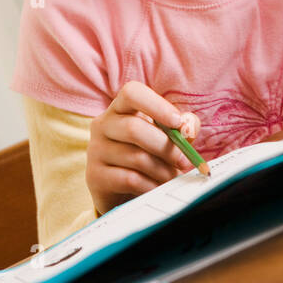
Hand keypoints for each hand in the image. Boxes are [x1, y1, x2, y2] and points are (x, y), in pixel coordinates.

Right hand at [86, 81, 201, 215]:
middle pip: (134, 128)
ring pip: (136, 157)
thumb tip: (187, 127)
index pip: (132, 93)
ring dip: (162, 170)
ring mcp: (95, 150)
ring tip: (173, 177)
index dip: (156, 105)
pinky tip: (158, 188)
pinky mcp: (95, 176)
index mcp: (120, 108)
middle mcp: (103, 124)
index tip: (178, 122)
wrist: (121, 189)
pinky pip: (130, 179)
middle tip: (183, 161)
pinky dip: (151, 185)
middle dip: (165, 147)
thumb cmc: (147, 155)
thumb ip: (182, 127)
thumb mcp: (166, 137)